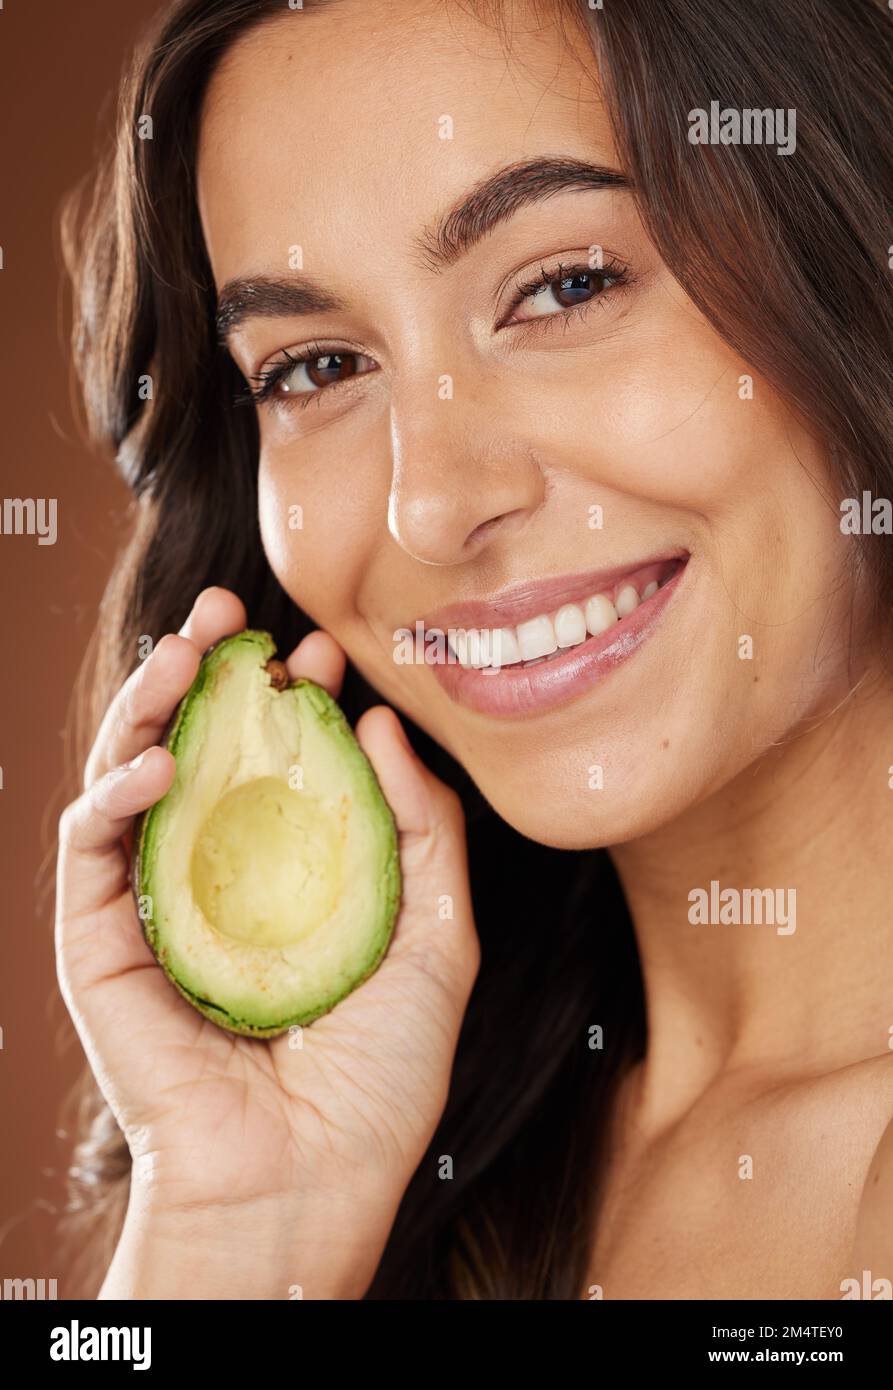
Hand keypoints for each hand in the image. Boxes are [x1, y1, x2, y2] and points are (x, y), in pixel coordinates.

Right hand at [56, 588, 479, 1296]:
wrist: (309, 1182)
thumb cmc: (377, 1077)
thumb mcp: (433, 937)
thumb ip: (418, 830)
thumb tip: (380, 725)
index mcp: (287, 875)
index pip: (275, 764)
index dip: (292, 701)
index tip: (326, 655)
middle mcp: (215, 879)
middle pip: (195, 751)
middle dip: (206, 675)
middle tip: (234, 617)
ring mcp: (152, 905)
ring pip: (130, 776)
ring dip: (148, 702)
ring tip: (187, 652)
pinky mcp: (101, 940)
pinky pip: (91, 845)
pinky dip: (116, 789)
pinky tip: (163, 758)